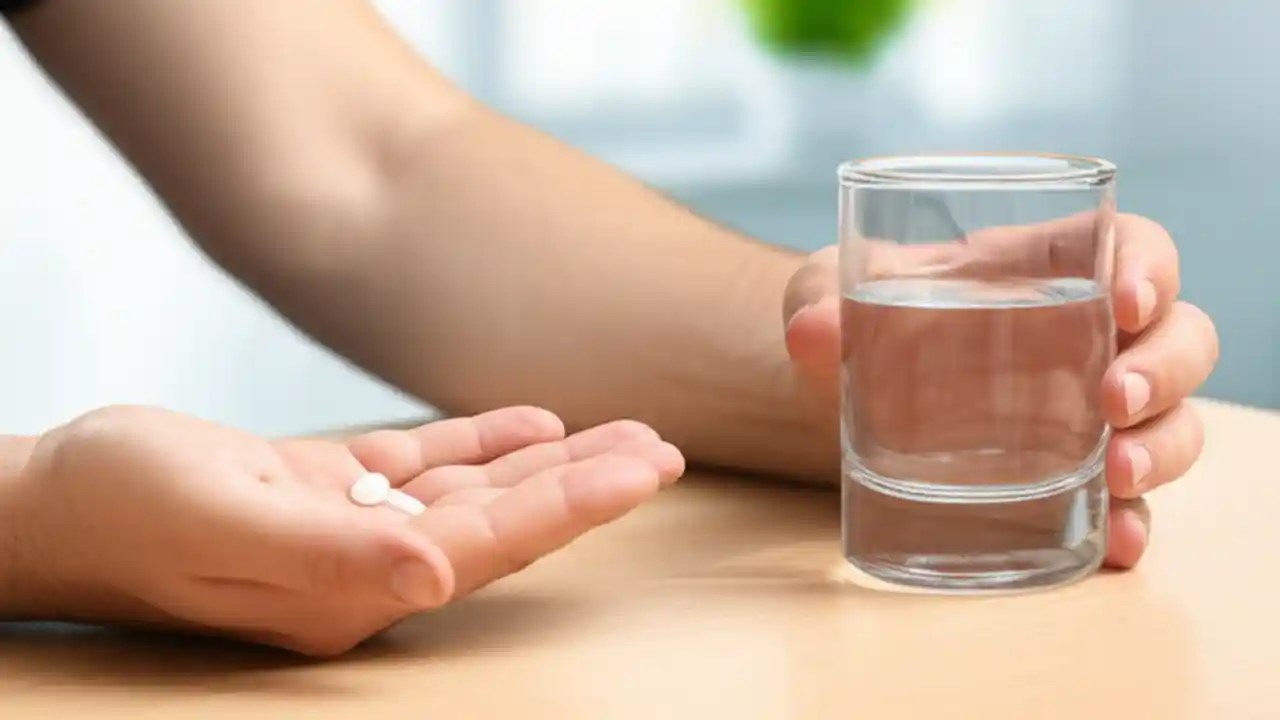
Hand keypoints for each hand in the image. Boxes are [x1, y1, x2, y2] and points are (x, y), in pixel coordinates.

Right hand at [0, 405, 682, 655]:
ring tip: (624, 434)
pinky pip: (424, 466)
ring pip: (475, 492)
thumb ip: (331, 556)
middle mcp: (365, 567)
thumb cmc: (120, 511)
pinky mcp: (325, 492)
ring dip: (551, 462)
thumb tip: (438, 575)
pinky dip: (481, 443)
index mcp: (351, 588)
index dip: (572, 506)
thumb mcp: (219, 524)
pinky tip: (534, 424)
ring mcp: (349, 530)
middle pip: (502, 523)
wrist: (50, 498)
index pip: (488, 544)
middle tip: (662, 450)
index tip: (644, 469)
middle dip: (587, 485)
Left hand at [782, 213, 1218, 567]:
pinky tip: (1115, 543)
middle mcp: (1086, 337)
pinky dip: (1132, 522)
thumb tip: (811, 330)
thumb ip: (817, 300)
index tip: (1129, 299)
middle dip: (1165, 369)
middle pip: (1178, 338)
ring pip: (1173, 418)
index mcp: (1046, 268)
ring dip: (1163, 447)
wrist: (837, 390)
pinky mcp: (1069, 477)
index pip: (1133, 250)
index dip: (1151, 268)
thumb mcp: (828, 295)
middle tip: (1115, 400)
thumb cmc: (854, 315)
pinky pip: (1127, 501)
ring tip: (1118, 474)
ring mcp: (1087, 413)